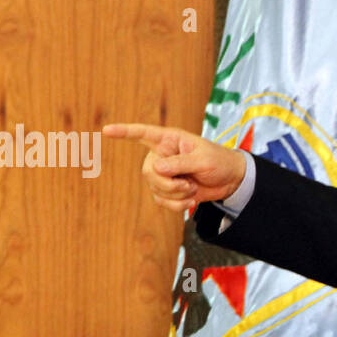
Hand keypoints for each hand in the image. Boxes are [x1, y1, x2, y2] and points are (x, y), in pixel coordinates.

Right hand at [102, 123, 247, 212]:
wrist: (230, 180)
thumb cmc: (219, 162)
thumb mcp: (203, 160)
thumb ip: (180, 163)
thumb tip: (156, 168)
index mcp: (169, 140)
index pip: (142, 133)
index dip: (124, 132)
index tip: (106, 131)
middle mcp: (161, 155)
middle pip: (148, 172)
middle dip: (168, 184)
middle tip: (189, 183)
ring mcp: (163, 174)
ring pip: (155, 189)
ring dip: (176, 194)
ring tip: (193, 187)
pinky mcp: (167, 190)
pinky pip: (162, 201)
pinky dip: (177, 205)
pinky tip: (191, 201)